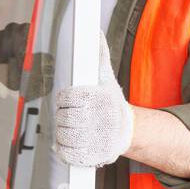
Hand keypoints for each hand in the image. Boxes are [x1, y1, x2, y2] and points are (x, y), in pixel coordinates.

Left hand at [52, 32, 131, 167]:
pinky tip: (69, 143)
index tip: (68, 100)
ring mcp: (98, 139)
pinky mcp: (95, 155)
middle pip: (65, 118)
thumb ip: (99, 56)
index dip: (64, 99)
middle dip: (63, 116)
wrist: (127, 131)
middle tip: (69, 115)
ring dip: (62, 133)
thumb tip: (95, 32)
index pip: (69, 98)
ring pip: (65, 136)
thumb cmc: (111, 103)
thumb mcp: (106, 78)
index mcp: (100, 98)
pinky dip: (64, 150)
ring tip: (69, 128)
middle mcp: (100, 119)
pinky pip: (70, 154)